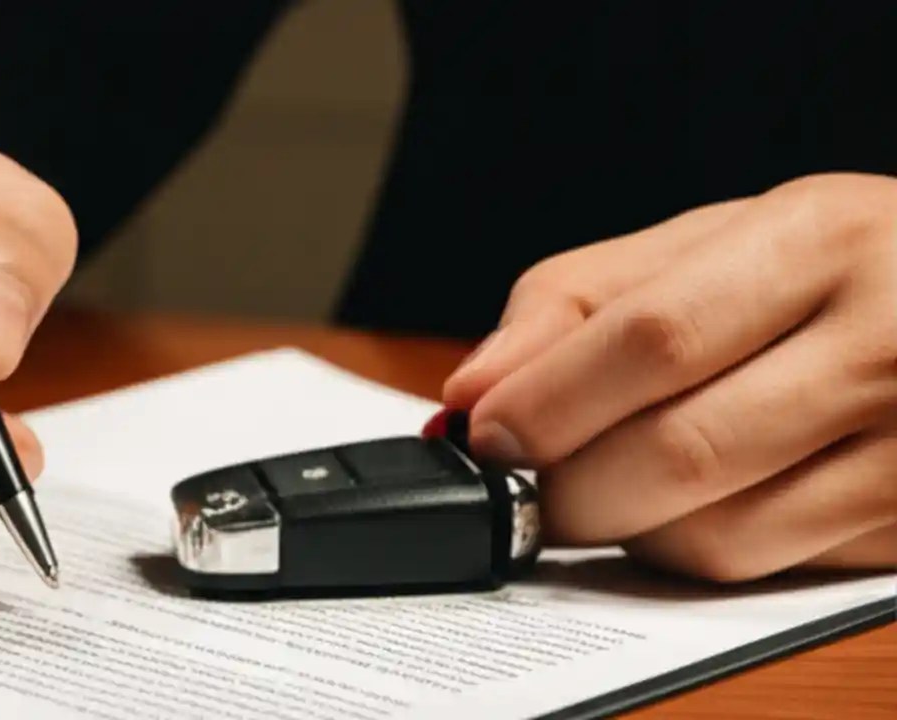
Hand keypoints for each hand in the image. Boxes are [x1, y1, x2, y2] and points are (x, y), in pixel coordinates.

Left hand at [443, 173, 896, 581]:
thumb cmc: (831, 266)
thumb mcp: (710, 241)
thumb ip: (576, 299)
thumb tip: (474, 389)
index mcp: (820, 241)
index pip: (654, 338)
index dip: (548, 401)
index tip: (483, 433)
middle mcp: (886, 343)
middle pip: (679, 452)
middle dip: (566, 486)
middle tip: (522, 480)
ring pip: (716, 536)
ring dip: (622, 528)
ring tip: (603, 481)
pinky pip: (763, 570)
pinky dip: (688, 551)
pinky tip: (681, 505)